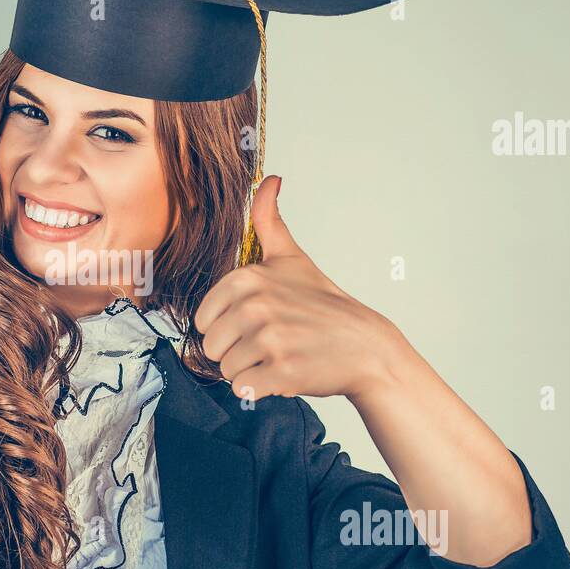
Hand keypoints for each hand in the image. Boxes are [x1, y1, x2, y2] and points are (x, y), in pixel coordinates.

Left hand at [194, 175, 401, 401]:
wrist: (366, 347)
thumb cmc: (323, 305)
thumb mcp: (292, 257)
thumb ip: (269, 220)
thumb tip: (269, 179)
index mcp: (247, 278)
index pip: (203, 319)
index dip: (226, 327)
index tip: (256, 323)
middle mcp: (255, 305)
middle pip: (211, 346)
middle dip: (236, 352)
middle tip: (270, 344)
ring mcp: (269, 339)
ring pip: (226, 370)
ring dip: (249, 370)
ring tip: (279, 357)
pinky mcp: (281, 372)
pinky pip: (242, 389)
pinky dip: (260, 389)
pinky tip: (284, 374)